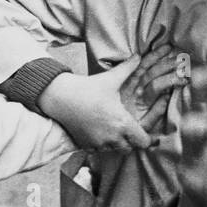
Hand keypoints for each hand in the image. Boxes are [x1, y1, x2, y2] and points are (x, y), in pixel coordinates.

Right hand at [39, 38, 185, 150]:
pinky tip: (97, 130)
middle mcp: (112, 137)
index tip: (140, 129)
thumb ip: (128, 69)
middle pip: (130, 147)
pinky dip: (100, 144)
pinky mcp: (86, 146)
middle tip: (124, 127)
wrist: (61, 97)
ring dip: (115, 142)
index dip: (145, 136)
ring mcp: (98, 143)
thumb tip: (138, 55)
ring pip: (114, 149)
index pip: (143, 141)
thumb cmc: (88, 88)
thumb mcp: (110, 79)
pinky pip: (99, 150)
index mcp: (122, 123)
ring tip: (110, 127)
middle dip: (129, 139)